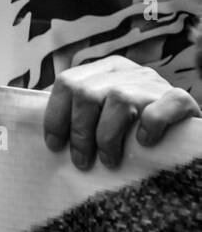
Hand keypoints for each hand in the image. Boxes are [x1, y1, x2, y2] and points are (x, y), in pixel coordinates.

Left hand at [43, 55, 200, 169]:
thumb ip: (80, 115)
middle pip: (86, 93)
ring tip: (109, 160)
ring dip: (107, 137)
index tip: (54, 146)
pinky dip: (148, 127)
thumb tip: (47, 137)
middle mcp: (128, 71)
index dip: (55, 116)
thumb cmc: (134, 129)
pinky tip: (144, 142)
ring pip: (118, 100)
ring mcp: (155, 82)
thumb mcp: (104, 114)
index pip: (67, 83)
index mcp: (104, 70)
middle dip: (79, 133)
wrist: (185, 135)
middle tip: (81, 161)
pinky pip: (159, 109)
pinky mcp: (180, 99)